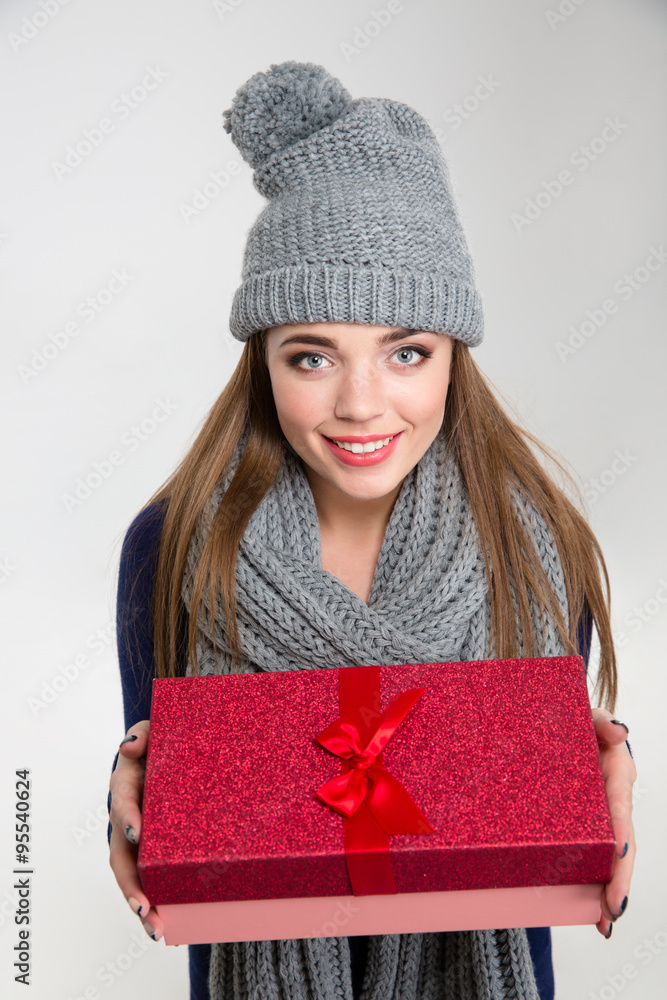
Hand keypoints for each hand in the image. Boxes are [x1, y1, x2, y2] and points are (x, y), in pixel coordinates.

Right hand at [108, 721, 163, 941]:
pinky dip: (159, 904)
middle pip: (121, 855)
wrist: (179, 755)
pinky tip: (172, 927)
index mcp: (127, 786)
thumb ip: (143, 733)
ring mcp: (141, 839)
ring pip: (134, 876)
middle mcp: (129, 818)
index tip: (137, 831)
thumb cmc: (164, 743)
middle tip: (143, 907)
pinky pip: (154, 880)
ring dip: (142, 904)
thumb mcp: (154, 730)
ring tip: (158, 930)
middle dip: (130, 883)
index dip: (127, 816)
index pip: (122, 801)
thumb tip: (130, 745)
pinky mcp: (158, 851)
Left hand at [592, 709, 635, 936]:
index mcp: (615, 774)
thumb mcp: (586, 716)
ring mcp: (597, 818)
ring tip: (604, 919)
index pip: (619, 804)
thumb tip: (620, 729)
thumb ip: (601, 720)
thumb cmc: (574, 722)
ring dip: (608, 888)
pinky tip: (587, 910)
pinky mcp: (579, 827)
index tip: (619, 852)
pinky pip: (586, 855)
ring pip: (608, 857)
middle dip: (619, 876)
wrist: (551, 727)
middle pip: (620, 843)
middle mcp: (611, 802)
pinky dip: (589, 882)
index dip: (620, 829)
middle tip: (613, 908)